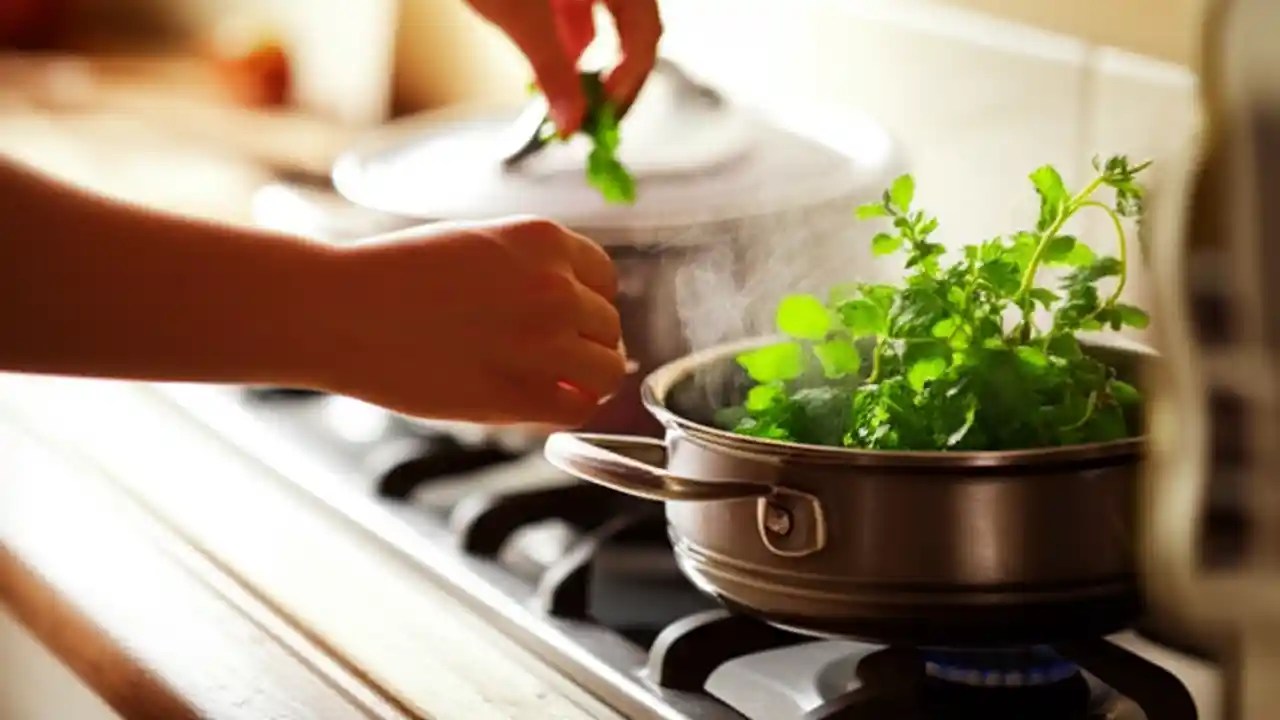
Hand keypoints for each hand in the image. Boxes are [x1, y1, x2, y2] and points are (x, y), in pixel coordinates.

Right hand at [316, 218, 625, 427]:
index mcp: (544, 239)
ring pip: (607, 370)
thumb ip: (531, 268)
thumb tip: (574, 304)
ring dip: (582, 379)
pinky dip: (565, 409)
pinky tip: (534, 403)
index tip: (567, 322)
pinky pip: (579, 408)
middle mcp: (556, 286)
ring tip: (543, 381)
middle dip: (583, 344)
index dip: (587, 305)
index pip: (604, 279)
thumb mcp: (477, 243)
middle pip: (609, 326)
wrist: (341, 309)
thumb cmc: (393, 276)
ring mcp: (544, 340)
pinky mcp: (522, 391)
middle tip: (545, 357)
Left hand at [465, 0, 661, 133]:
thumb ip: (554, 71)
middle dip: (610, 69)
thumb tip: (571, 118)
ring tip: (561, 79)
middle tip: (588, 108)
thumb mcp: (522, 16)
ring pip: (603, 7)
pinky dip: (566, 21)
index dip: (629, 83)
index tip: (603, 116)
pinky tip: (545, 40)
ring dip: (585, 47)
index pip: (646, 35)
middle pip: (631, 23)